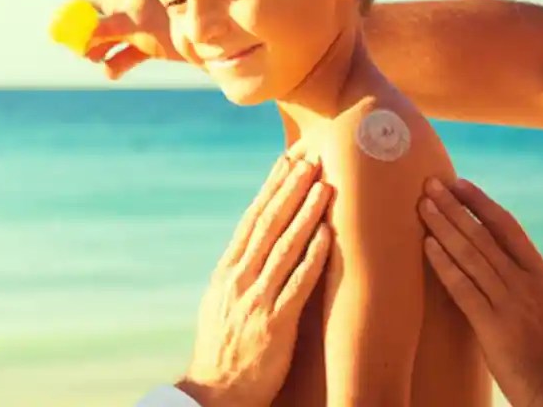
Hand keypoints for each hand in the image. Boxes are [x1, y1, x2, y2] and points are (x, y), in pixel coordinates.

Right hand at [42, 0, 182, 78]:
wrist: (206, 48)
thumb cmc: (171, 28)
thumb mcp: (135, 24)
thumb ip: (107, 29)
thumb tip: (80, 38)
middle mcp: (126, 10)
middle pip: (89, 18)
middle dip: (79, 34)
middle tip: (74, 46)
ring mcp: (134, 28)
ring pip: (101, 41)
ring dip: (96, 53)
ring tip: (101, 59)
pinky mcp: (144, 47)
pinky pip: (119, 57)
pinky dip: (114, 64)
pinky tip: (114, 71)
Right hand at [178, 155, 333, 406]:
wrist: (214, 391)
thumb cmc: (222, 348)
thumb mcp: (221, 303)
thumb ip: (239, 274)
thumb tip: (255, 246)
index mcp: (226, 271)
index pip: (251, 220)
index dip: (270, 188)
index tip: (287, 161)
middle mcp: (238, 279)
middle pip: (267, 224)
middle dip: (290, 189)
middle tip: (311, 159)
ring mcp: (255, 300)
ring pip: (284, 247)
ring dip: (305, 213)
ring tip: (324, 185)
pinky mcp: (274, 324)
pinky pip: (297, 284)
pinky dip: (313, 257)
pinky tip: (328, 236)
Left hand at [420, 178, 542, 406]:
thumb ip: (527, 290)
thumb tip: (503, 274)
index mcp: (542, 277)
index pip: (509, 228)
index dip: (481, 204)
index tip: (460, 183)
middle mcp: (526, 283)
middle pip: (483, 235)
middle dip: (453, 207)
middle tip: (428, 182)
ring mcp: (510, 304)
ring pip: (470, 254)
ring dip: (442, 227)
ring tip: (421, 205)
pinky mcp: (494, 328)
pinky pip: (464, 288)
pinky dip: (444, 264)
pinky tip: (426, 246)